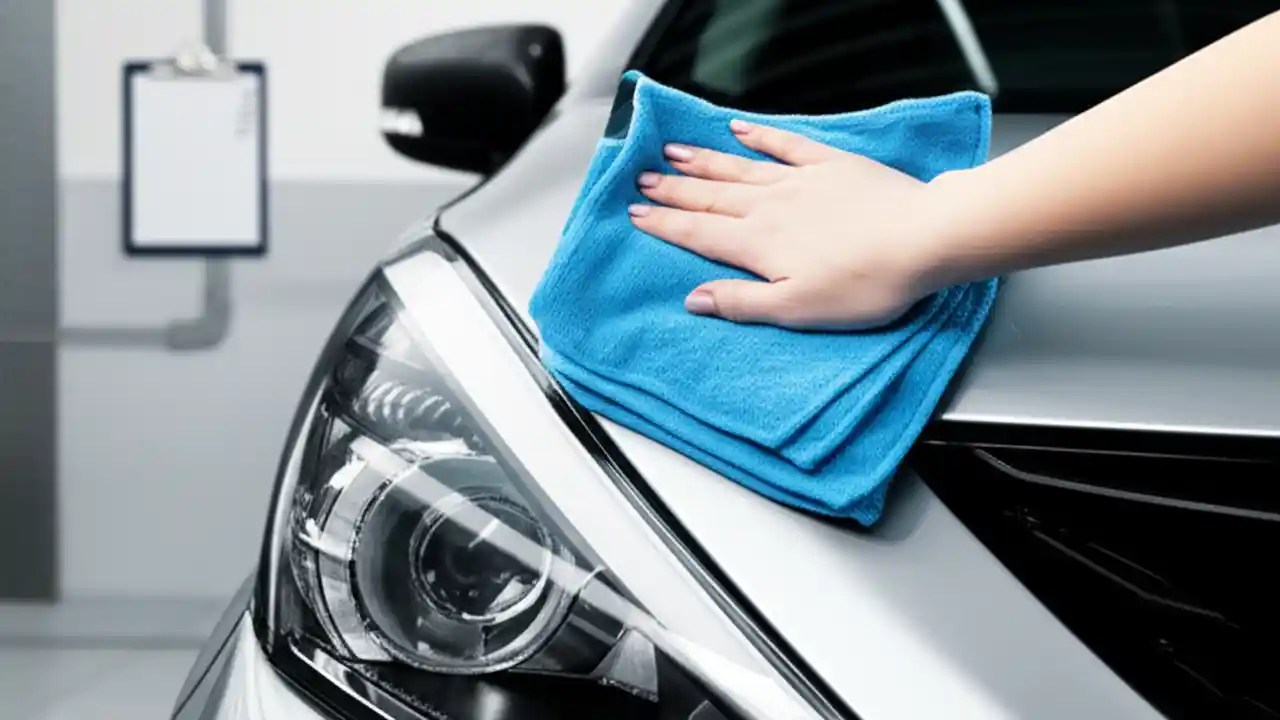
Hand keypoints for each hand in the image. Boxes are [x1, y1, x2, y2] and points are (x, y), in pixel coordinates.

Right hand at [629, 120, 953, 329]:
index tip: (634, 213)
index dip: (664, 224)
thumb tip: (693, 298)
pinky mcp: (832, 166)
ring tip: (672, 152)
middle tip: (641, 179)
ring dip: (703, 161)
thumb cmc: (865, 285)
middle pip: (710, 197)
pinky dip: (760, 137)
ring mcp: (800, 182)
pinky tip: (740, 129)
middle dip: (673, 190)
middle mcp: (770, 207)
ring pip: (738, 168)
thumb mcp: (797, 310)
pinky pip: (786, 146)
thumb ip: (742, 303)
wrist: (923, 239)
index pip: (698, 233)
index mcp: (758, 245)